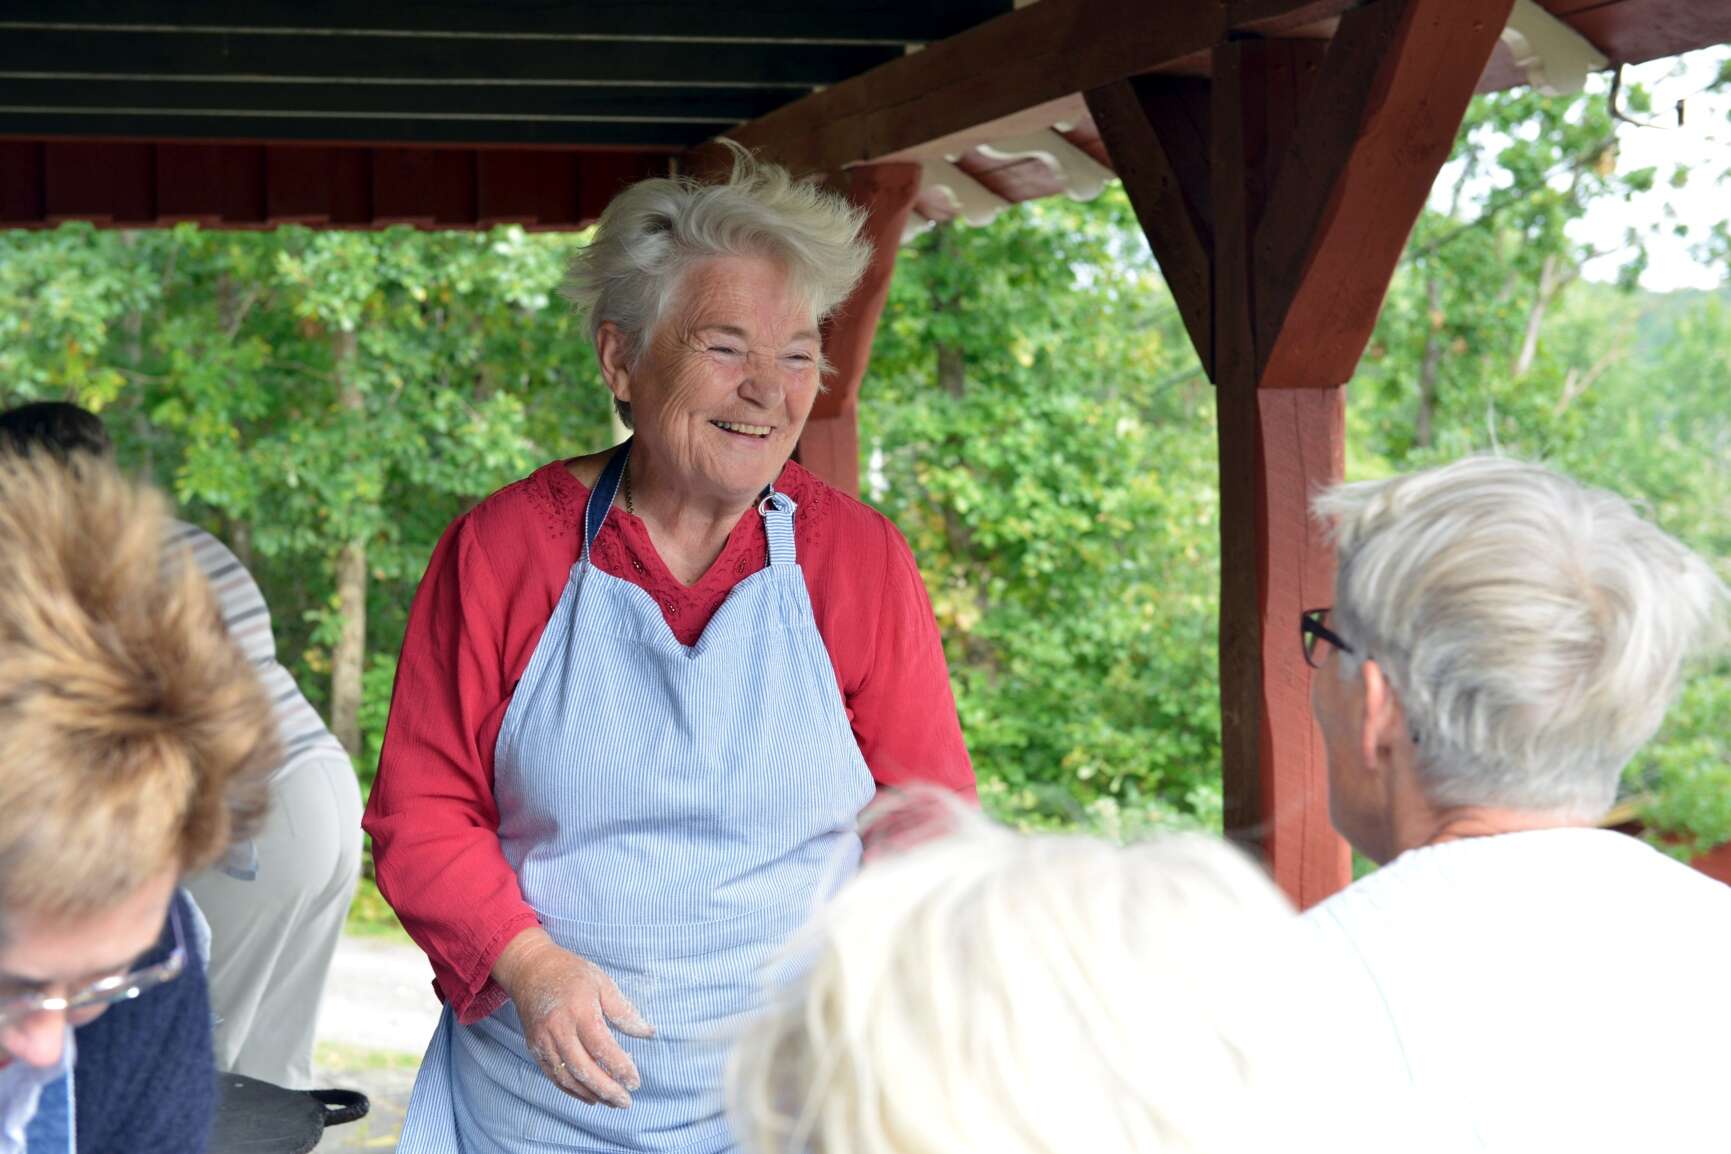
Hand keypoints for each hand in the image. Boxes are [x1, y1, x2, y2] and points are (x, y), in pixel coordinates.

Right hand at [492, 929, 655, 1107]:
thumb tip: (648, 1033)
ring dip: (590, 1094)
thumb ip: (624, 1011)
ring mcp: (544, 1040)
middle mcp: (559, 1029)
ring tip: (611, 1102)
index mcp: (580, 1011)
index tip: (635, 1081)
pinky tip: (589, 1096)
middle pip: (583, 1068)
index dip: (619, 1068)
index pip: (602, 1047)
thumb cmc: (571, 973)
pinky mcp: (534, 1048)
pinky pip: (553, 1076)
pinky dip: (572, 1090)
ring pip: (567, 1077)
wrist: (530, 969)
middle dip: (607, 1089)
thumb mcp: (602, 983)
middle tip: (626, 1102)